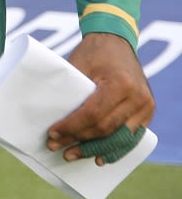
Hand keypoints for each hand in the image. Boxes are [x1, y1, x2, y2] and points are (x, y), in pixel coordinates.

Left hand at [46, 32, 154, 164]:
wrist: (116, 41)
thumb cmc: (93, 52)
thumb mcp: (78, 65)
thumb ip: (71, 90)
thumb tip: (51, 117)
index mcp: (119, 83)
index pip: (92, 114)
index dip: (72, 127)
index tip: (53, 134)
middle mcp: (137, 97)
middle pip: (105, 128)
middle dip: (79, 140)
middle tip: (57, 148)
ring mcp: (146, 106)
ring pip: (119, 137)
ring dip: (95, 150)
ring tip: (73, 155)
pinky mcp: (147, 112)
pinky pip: (131, 136)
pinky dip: (115, 148)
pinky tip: (100, 158)